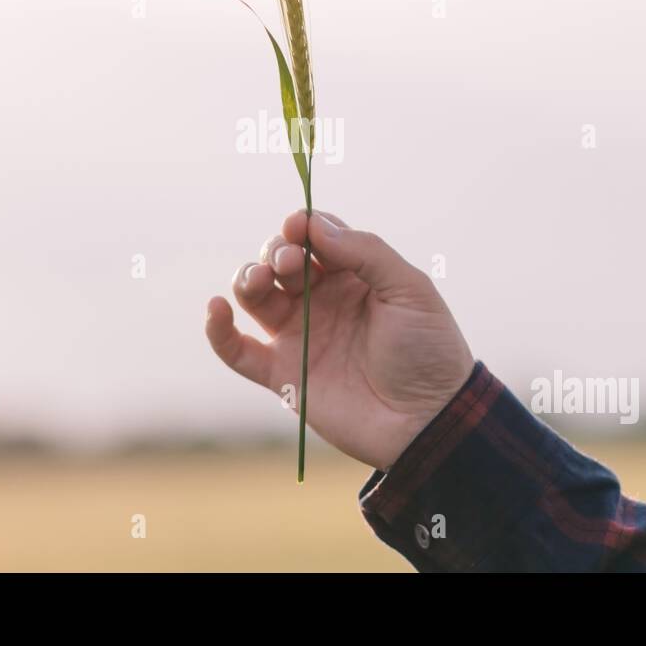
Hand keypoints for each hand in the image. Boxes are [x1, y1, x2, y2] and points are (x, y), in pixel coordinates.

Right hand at [205, 209, 474, 471]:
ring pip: (255, 296)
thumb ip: (365, 252)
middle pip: (280, 260)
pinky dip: (219, 330)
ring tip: (260, 279)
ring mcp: (299, 335)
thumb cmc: (429, 351)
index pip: (316, 236)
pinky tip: (216, 309)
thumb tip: (312, 224)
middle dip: (278, 251)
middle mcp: (321, 300)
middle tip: (292, 262)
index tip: (299, 225)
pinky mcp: (282, 374)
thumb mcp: (410, 290)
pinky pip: (238, 350)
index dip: (303, 225)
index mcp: (353, 275)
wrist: (429, 421)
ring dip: (248, 277)